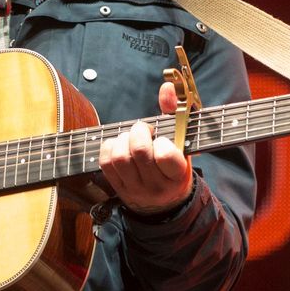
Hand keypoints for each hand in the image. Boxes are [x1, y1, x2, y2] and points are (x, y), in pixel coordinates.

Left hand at [99, 81, 193, 215]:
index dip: (160, 141)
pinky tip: (119, 145)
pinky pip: (105, 163)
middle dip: (138, 132)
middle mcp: (156, 185)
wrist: (166, 203)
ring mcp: (135, 189)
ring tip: (130, 138)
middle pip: (138, 151)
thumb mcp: (184, 142)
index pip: (165, 154)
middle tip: (142, 130)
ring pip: (119, 157)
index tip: (161, 138)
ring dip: (122, 140)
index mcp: (177, 174)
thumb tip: (166, 87)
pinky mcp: (118, 188)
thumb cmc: (176, 165)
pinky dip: (109, 147)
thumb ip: (176, 112)